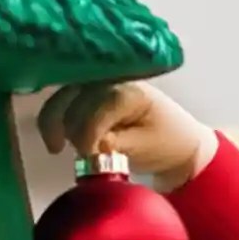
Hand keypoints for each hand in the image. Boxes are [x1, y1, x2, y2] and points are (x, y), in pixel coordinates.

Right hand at [36, 82, 214, 191]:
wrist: (182, 142)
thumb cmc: (167, 145)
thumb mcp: (141, 148)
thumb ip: (112, 144)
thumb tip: (87, 147)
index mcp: (129, 91)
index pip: (95, 111)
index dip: (86, 138)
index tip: (88, 159)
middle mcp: (111, 80)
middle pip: (71, 100)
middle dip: (69, 130)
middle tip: (75, 155)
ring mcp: (100, 83)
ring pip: (62, 98)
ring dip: (56, 124)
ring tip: (58, 148)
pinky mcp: (93, 93)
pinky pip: (66, 101)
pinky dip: (58, 119)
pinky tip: (60, 140)